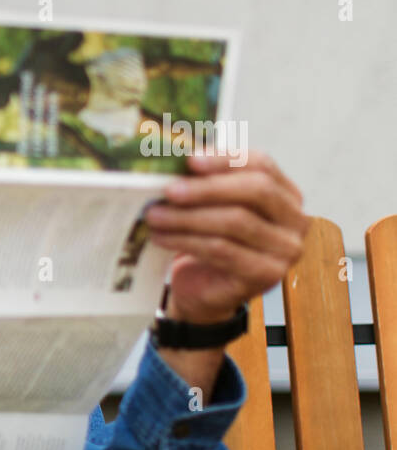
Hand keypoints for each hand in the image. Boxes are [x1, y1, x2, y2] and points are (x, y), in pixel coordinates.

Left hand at [144, 149, 307, 323]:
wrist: (205, 290)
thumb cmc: (209, 241)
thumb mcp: (210, 207)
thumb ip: (205, 181)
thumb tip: (177, 158)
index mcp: (286, 194)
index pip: (262, 166)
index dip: (226, 159)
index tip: (190, 160)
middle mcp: (296, 221)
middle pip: (256, 191)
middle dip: (207, 189)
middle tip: (168, 190)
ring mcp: (286, 250)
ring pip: (235, 222)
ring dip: (188, 217)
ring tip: (154, 215)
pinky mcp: (267, 274)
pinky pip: (222, 250)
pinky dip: (186, 241)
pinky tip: (161, 237)